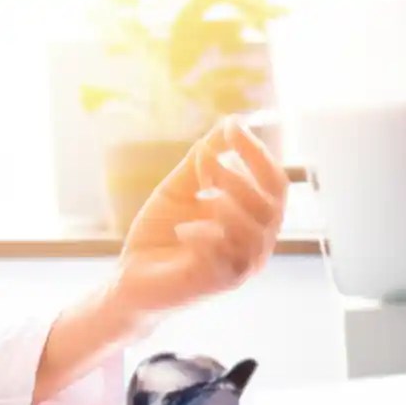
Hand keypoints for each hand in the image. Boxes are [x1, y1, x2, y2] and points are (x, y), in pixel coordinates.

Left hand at [115, 117, 290, 315]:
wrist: (130, 277)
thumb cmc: (160, 234)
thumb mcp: (181, 188)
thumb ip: (205, 159)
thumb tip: (232, 120)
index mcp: (254, 219)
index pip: (275, 182)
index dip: (256, 152)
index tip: (232, 127)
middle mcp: (256, 244)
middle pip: (272, 204)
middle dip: (240, 176)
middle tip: (206, 163)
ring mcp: (239, 266)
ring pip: (255, 230)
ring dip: (228, 202)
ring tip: (200, 192)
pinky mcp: (216, 284)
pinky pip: (226, 256)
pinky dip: (206, 236)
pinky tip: (183, 229)